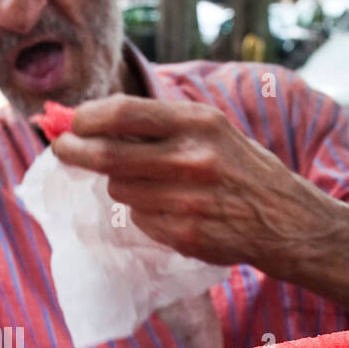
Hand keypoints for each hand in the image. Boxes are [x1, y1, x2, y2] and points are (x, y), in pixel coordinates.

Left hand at [50, 93, 345, 274]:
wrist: (287, 221)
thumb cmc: (240, 168)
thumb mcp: (212, 130)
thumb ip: (159, 125)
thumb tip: (90, 120)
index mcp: (198, 123)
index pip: (122, 113)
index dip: (86, 118)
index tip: (70, 123)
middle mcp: (192, 158)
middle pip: (108, 155)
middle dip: (75, 152)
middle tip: (61, 150)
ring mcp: (187, 199)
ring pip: (120, 190)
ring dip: (121, 185)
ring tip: (150, 184)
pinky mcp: (184, 234)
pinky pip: (139, 219)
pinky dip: (144, 213)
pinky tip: (171, 210)